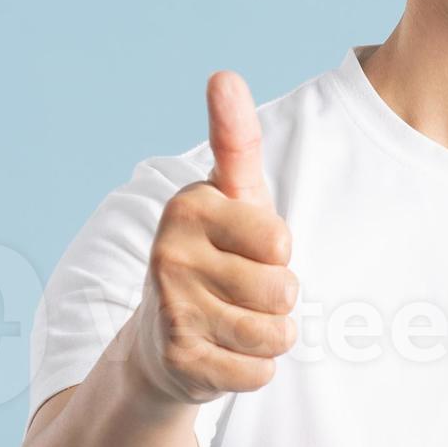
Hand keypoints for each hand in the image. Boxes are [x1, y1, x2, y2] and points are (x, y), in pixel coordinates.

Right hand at [125, 71, 297, 405]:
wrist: (163, 342)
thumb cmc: (215, 256)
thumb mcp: (232, 197)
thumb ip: (235, 138)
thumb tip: (223, 74)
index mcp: (189, 206)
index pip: (280, 240)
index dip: (277, 252)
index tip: (246, 249)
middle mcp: (169, 253)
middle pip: (284, 289)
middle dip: (277, 299)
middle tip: (238, 292)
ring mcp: (170, 308)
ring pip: (277, 334)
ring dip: (269, 335)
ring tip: (233, 322)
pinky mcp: (178, 360)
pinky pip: (260, 372)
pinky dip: (253, 370)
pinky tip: (221, 354)